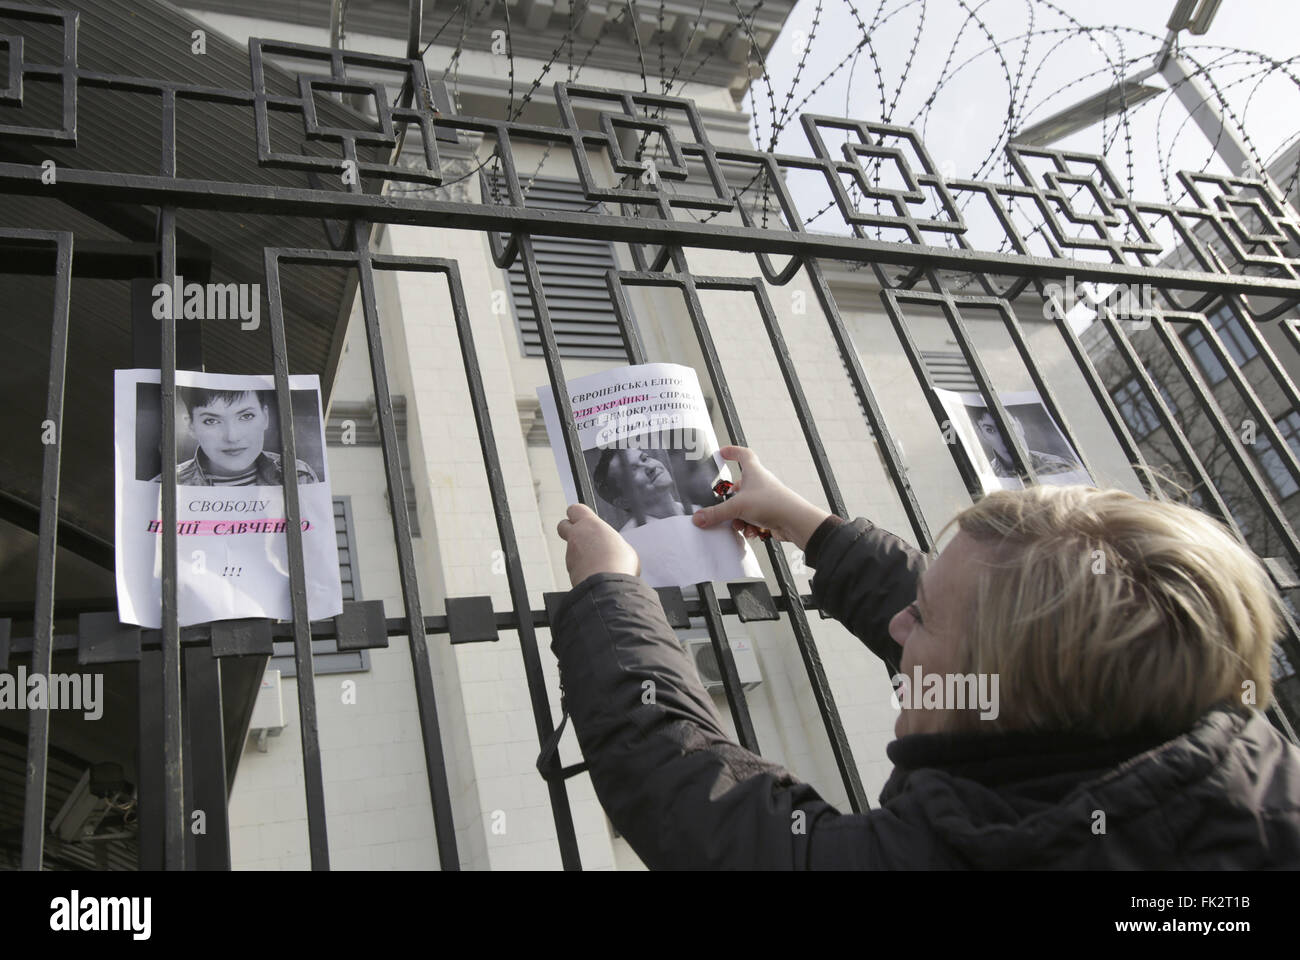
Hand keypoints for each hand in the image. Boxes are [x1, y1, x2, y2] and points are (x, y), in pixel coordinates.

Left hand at [556, 503, 640, 585]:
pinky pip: (575, 566)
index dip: (578, 514)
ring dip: (580, 554)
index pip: (575, 509)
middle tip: (584, 536)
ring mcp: (571, 555)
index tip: (584, 518)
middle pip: (563, 525)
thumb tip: (613, 548)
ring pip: (570, 550)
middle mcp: (576, 538)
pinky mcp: (570, 572)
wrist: (608, 588)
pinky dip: (583, 569)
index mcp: (590, 525)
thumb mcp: (624, 546)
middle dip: (570, 529)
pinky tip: (596, 574)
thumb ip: (612, 542)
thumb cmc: (618, 565)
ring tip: (598, 563)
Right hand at [691, 445, 830, 549]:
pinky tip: (751, 532)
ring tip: (740, 525)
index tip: (722, 452)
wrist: (794, 522)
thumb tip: (699, 518)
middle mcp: (760, 483)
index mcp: (754, 472)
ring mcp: (765, 498)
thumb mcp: (737, 507)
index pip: (743, 454)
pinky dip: (750, 526)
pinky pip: (753, 519)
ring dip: (739, 518)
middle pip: (740, 487)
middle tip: (723, 507)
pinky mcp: (769, 514)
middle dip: (730, 500)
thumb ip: (716, 513)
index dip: (733, 451)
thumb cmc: (771, 503)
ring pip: (745, 506)